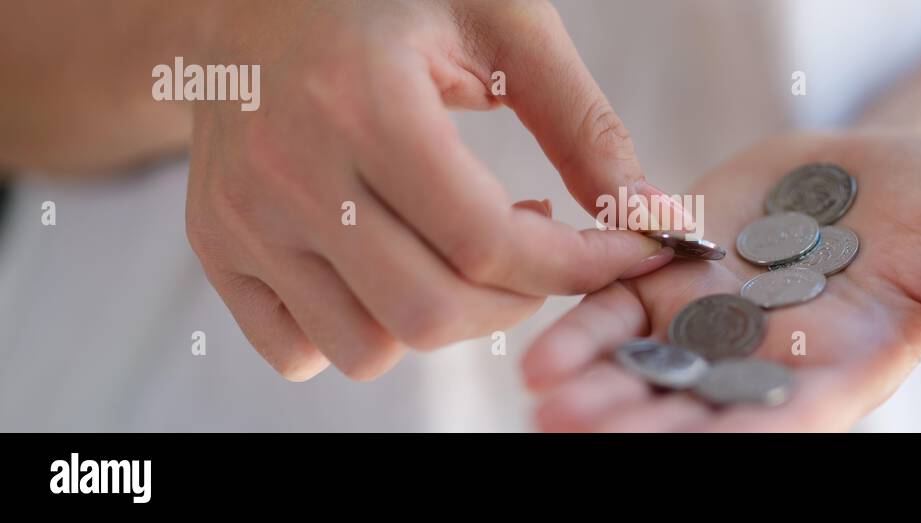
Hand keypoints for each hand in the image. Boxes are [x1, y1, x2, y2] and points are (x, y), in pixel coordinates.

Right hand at [186, 0, 668, 380]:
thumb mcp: (501, 23)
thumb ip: (582, 124)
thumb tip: (655, 217)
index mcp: (360, 103)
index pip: (485, 244)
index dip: (577, 265)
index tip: (624, 249)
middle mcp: (286, 171)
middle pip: (429, 312)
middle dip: (517, 300)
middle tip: (539, 245)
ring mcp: (240, 216)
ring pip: (367, 348)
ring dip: (443, 320)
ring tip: (459, 244)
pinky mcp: (214, 243)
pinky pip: (299, 349)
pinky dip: (361, 332)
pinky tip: (390, 266)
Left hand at [523, 132, 920, 430]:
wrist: (895, 168)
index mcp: (839, 373)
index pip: (783, 422)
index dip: (733, 437)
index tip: (690, 446)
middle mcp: (766, 362)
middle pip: (694, 409)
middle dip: (637, 423)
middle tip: (573, 430)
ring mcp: (716, 318)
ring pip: (645, 366)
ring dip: (596, 385)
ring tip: (545, 397)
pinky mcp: (678, 271)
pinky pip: (621, 306)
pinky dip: (584, 327)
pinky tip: (543, 350)